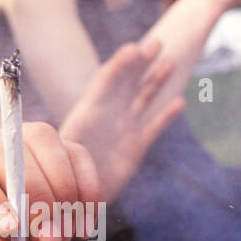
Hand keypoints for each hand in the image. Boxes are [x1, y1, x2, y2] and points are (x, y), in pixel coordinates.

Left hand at [0, 125, 101, 240]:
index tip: (11, 230)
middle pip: (7, 150)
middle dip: (35, 198)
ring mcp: (9, 141)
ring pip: (43, 139)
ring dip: (64, 188)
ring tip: (69, 235)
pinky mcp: (43, 148)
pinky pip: (72, 152)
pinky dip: (86, 186)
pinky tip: (84, 224)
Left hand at [59, 39, 183, 195]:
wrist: (73, 198)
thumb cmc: (63, 173)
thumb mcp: (62, 155)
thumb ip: (69, 145)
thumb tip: (70, 143)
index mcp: (88, 112)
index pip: (106, 81)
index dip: (119, 65)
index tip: (133, 49)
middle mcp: (108, 116)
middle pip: (127, 83)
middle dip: (141, 63)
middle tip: (157, 42)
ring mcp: (123, 129)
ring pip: (142, 100)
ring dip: (156, 82)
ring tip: (170, 62)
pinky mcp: (135, 147)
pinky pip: (152, 127)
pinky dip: (165, 115)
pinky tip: (178, 102)